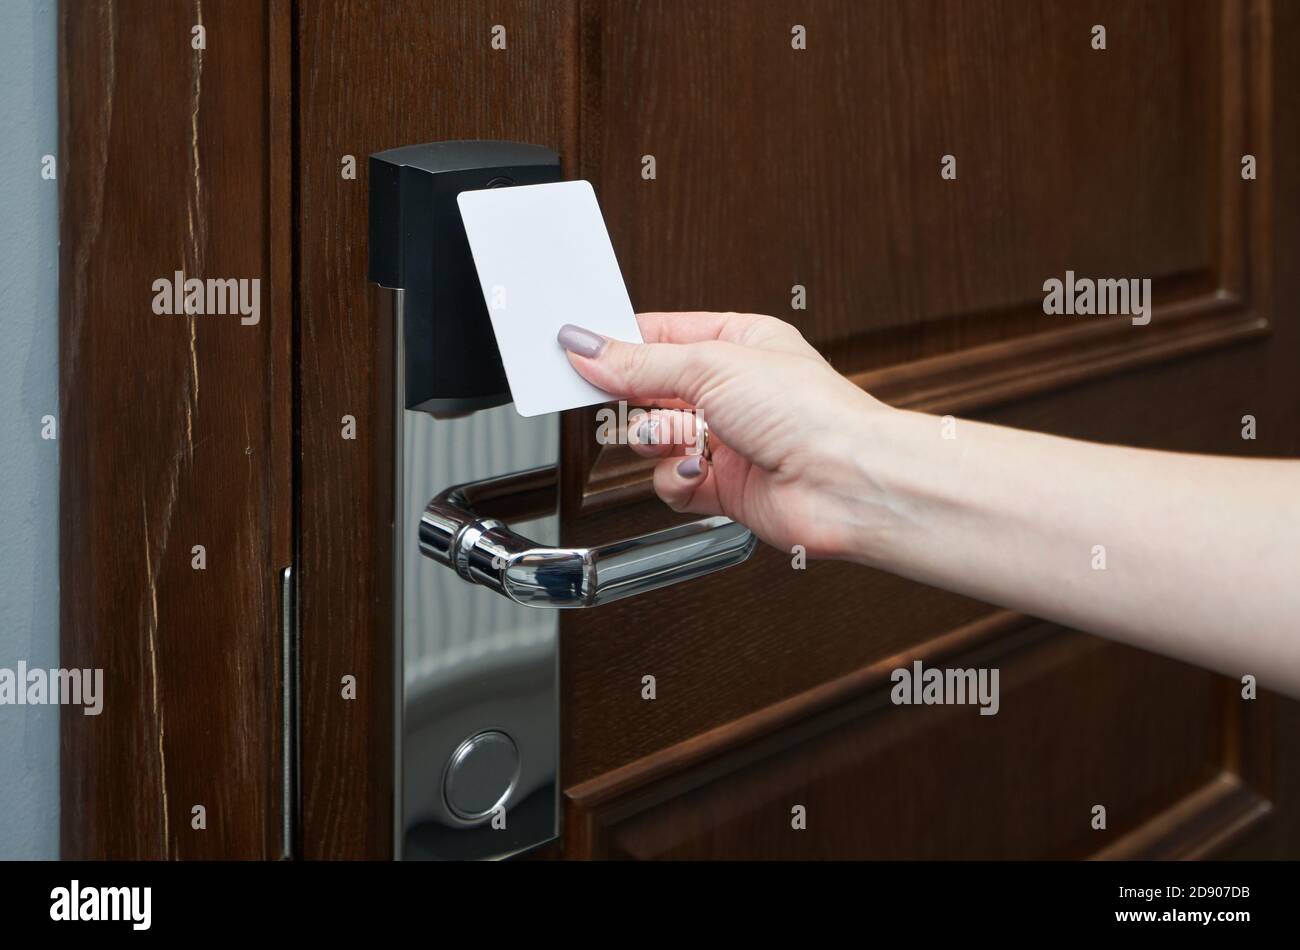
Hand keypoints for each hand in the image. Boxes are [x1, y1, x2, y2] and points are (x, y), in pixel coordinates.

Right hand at [557, 312, 887, 558]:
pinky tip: (696, 471)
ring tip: (681, 438)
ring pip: (655, 438)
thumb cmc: (810, 412)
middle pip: (650, 389)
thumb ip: (639, 362)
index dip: (617, 345)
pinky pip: (672, 481)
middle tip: (627, 400)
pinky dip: (676, 479)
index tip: (579, 351)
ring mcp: (728, 440)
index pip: (658, 336)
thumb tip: (588, 347)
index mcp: (738, 342)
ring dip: (658, 440)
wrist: (846, 482)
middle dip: (637, 399)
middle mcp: (733, 390)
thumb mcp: (711, 365)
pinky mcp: (725, 487)